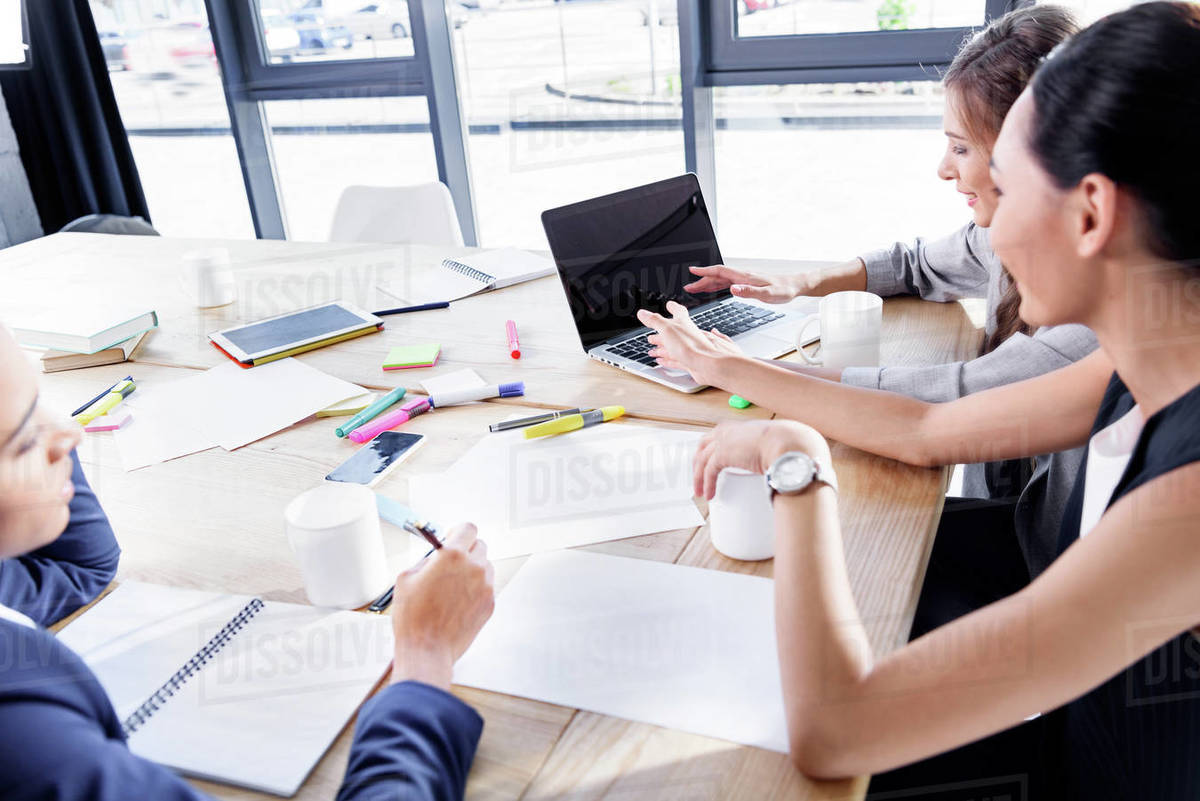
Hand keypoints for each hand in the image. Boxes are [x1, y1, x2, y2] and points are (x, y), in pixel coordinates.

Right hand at [390, 522, 494, 689]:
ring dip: (472, 570)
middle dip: (466, 551)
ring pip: (485, 566)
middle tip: (451, 564)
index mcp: (452, 556)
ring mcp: (486, 586)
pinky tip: (458, 603)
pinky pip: (486, 587)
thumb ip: (426, 560)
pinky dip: (476, 590)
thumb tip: (436, 556)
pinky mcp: (490, 604)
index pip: (468, 528)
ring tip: (452, 588)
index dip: (459, 532)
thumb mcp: (406, 578)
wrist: (427, 650)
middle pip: (480, 545)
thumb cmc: (413, 618)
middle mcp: (474, 568)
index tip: (453, 538)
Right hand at [636, 300, 744, 385]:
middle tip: (652, 334)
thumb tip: (643, 313)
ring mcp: (689, 348)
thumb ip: (654, 320)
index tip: (669, 304)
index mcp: (683, 323)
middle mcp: (688, 334)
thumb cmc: (690, 344)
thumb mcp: (667, 329)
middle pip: (673, 331)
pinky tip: (662, 362)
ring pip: (673, 347)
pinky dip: (667, 360)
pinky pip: (675, 360)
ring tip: (653, 350)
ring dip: (662, 347)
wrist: (706, 363)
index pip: (678, 311)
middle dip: (661, 333)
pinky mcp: (690, 361)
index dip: (673, 307)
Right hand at [683, 264, 803, 303]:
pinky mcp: (746, 284)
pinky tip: (712, 290)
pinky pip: (727, 284)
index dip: (705, 271)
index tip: (692, 271)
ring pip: (720, 280)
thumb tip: (733, 289)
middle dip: (701, 280)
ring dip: (707, 284)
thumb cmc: (783, 289)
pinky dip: (716, 286)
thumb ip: (749, 292)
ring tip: (695, 288)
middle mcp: (742, 277)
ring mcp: (743, 280)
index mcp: (744, 277)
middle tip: (688, 286)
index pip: (720, 271)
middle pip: (717, 276)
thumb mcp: (767, 294)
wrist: (794, 286)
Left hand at [693, 420, 829, 499]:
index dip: (710, 450)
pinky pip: (708, 472)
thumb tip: (776, 465)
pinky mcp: (722, 455)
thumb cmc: (787, 444)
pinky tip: (709, 494)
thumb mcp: (773, 445)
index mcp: (739, 427)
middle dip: (698, 463)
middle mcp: (727, 431)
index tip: (707, 462)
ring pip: (702, 461)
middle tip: (698, 477)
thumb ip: (770, 452)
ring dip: (699, 478)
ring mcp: (723, 441)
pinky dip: (707, 484)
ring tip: (701, 492)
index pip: (716, 436)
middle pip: (703, 447)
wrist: (789, 444)